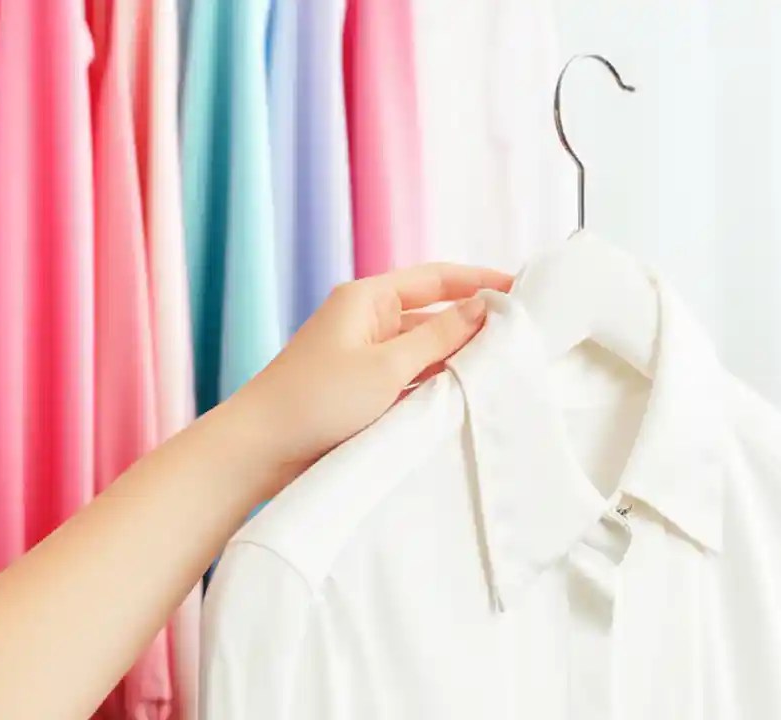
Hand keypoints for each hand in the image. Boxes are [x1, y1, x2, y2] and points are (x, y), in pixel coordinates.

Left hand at [235, 263, 510, 483]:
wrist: (259, 449)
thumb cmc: (315, 401)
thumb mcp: (388, 367)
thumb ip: (439, 337)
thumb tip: (482, 308)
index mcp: (368, 298)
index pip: (437, 279)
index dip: (480, 281)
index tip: (521, 288)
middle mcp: (367, 321)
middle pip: (434, 314)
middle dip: (474, 326)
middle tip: (521, 337)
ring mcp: (365, 356)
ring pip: (425, 350)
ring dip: (456, 359)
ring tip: (502, 369)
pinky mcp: (363, 388)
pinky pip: (411, 378)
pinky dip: (436, 384)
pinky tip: (464, 396)